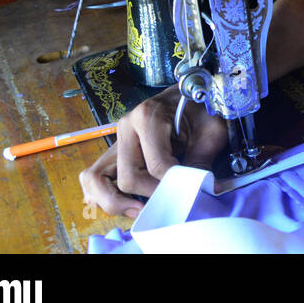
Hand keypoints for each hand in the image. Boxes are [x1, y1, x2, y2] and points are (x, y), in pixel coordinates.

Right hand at [78, 85, 226, 218]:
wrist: (189, 94)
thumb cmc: (200, 109)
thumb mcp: (210, 132)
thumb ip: (202, 162)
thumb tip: (205, 191)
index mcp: (148, 117)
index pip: (156, 165)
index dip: (174, 184)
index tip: (191, 189)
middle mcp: (125, 128)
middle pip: (128, 178)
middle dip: (151, 195)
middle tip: (171, 199)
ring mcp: (116, 140)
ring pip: (96, 180)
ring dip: (116, 201)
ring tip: (141, 208)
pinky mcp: (113, 152)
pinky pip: (93, 179)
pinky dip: (103, 195)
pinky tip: (127, 202)